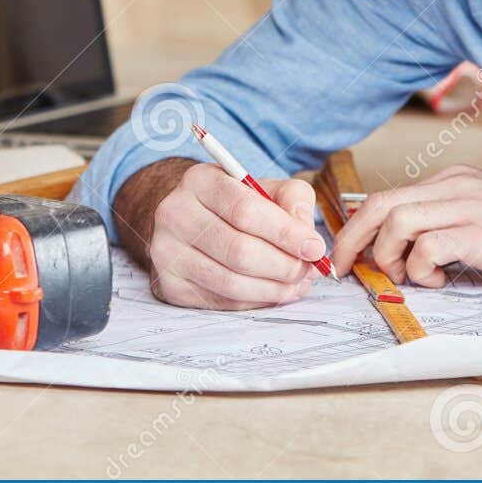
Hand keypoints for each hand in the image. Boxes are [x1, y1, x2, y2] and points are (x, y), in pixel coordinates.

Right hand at [144, 161, 326, 309]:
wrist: (189, 220)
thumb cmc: (234, 203)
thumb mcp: (266, 187)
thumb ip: (294, 201)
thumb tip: (308, 239)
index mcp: (200, 181)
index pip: (246, 211)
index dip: (286, 234)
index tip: (315, 247)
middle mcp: (175, 213)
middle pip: (239, 251)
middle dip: (283, 266)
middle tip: (307, 271)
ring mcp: (166, 251)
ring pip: (230, 282)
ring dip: (273, 289)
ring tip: (296, 284)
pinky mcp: (168, 283)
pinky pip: (220, 301)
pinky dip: (254, 301)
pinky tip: (272, 292)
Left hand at [329, 166, 481, 287]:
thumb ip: (452, 224)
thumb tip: (410, 252)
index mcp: (454, 183)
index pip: (387, 196)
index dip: (358, 227)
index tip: (348, 255)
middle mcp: (456, 188)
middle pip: (380, 204)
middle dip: (352, 239)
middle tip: (346, 269)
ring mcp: (470, 207)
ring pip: (397, 221)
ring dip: (388, 256)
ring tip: (406, 277)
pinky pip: (429, 246)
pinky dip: (420, 268)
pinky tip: (438, 281)